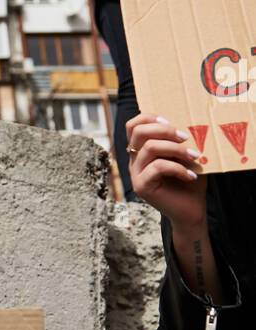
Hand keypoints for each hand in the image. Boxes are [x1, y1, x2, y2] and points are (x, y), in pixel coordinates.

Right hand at [125, 112, 206, 232]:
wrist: (190, 211)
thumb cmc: (189, 180)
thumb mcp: (186, 155)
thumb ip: (180, 139)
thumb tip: (187, 120)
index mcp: (142, 150)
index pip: (134, 125)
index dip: (150, 117)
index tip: (172, 122)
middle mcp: (135, 160)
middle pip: (139, 132)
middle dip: (165, 130)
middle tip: (186, 137)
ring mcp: (136, 174)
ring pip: (150, 148)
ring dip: (176, 149)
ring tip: (195, 156)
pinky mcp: (141, 186)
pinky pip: (157, 167)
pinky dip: (178, 168)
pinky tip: (191, 175)